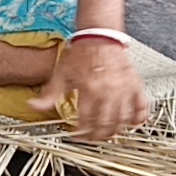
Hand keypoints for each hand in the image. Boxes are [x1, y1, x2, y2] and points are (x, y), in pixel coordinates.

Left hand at [30, 38, 151, 141]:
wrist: (99, 37)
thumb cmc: (81, 55)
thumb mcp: (61, 75)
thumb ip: (49, 94)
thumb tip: (34, 106)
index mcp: (89, 90)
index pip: (86, 121)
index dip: (81, 132)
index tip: (77, 135)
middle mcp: (108, 92)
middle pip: (105, 125)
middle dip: (97, 136)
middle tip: (91, 138)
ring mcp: (124, 90)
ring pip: (122, 120)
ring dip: (115, 131)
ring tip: (107, 135)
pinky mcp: (135, 86)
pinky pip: (141, 107)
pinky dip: (138, 119)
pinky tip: (131, 125)